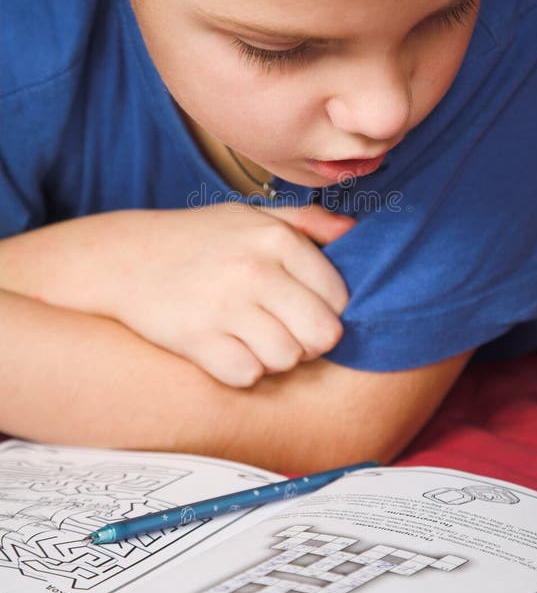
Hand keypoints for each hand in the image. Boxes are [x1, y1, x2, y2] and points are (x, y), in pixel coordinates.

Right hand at [100, 205, 353, 386]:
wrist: (124, 257)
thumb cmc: (199, 239)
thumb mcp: (251, 216)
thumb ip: (307, 222)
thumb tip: (356, 231)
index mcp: (275, 239)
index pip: (339, 296)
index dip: (328, 310)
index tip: (305, 308)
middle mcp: (254, 270)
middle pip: (322, 335)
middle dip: (309, 340)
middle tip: (287, 330)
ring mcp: (224, 306)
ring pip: (287, 359)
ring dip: (275, 356)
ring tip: (254, 336)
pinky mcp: (196, 339)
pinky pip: (247, 375)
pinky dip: (242, 369)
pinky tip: (228, 348)